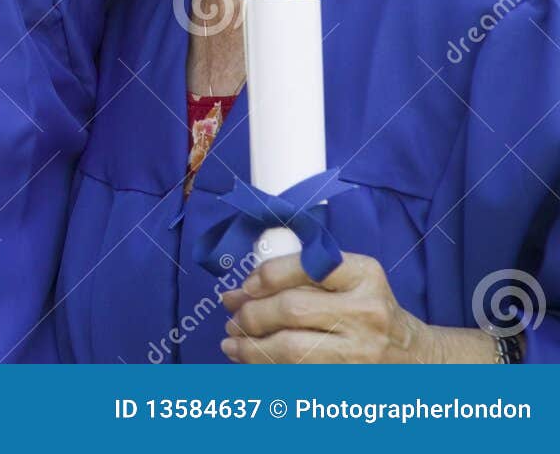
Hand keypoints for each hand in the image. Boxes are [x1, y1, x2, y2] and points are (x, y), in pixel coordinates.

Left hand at [220, 251, 492, 362]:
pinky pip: (297, 375)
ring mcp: (362, 352)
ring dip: (250, 345)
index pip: (306, 266)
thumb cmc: (368, 312)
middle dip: (251, 313)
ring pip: (291, 350)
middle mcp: (367, 312)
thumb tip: (236, 293)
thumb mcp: (348, 282)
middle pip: (292, 310)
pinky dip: (265, 367)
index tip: (246, 286)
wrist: (416, 359)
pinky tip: (248, 359)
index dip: (266, 276)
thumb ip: (299, 278)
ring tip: (231, 341)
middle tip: (231, 316)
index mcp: (365, 275)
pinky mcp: (352, 381)